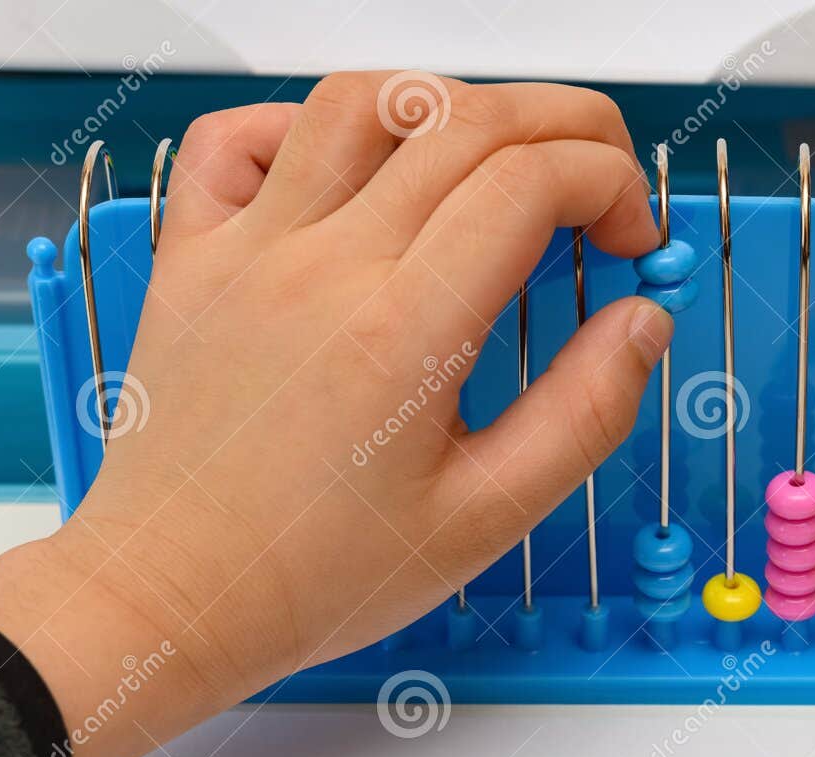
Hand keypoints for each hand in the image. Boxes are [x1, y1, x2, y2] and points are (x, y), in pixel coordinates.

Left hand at [0, 75, 669, 756]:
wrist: (172, 598)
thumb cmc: (313, 577)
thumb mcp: (483, 522)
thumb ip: (582, 415)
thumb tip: (643, 324)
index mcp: (401, 334)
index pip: (530, 180)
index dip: (609, 183)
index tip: (631, 239)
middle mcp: (322, 267)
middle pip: (465, 118)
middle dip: (565, 127)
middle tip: (598, 187)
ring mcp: (248, 251)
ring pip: (359, 100)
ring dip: (449, 106)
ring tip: (491, 164)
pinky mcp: (193, 257)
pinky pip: (237, 138)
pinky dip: (305, 126)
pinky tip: (353, 177)